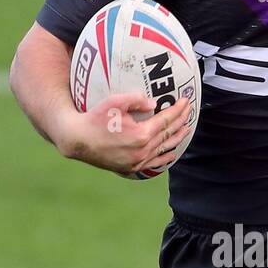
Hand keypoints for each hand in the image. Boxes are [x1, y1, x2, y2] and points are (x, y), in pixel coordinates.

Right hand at [58, 93, 192, 176]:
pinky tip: (172, 152)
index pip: (166, 120)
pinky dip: (165, 156)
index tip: (186, 101)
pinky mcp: (131, 168)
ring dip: (177, 138)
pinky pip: (154, 162)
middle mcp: (143, 151)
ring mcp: (138, 161)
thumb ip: (136, 99)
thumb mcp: (114, 102)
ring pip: (164, 149)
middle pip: (168, 134)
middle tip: (189, 110)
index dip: (178, 110)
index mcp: (142, 134)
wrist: (78, 140)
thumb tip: (154, 103)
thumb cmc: (95, 118)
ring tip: (186, 129)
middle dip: (181, 120)